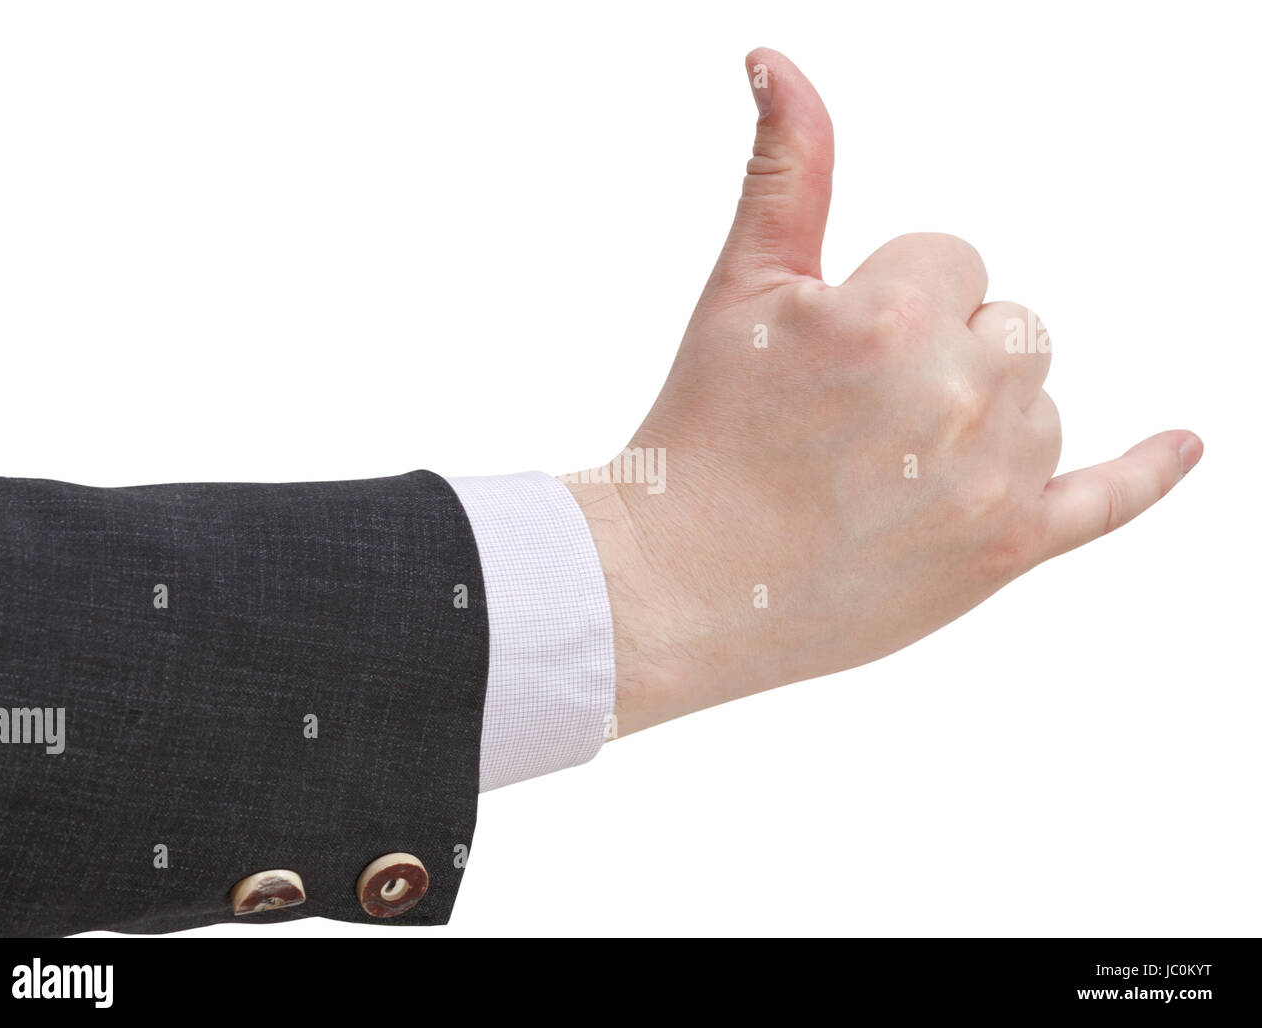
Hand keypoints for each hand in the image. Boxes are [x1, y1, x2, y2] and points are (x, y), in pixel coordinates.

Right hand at [565, 48, 1200, 735]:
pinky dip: (1149, 472)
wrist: (681, 585)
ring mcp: (993, 480)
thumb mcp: (739, 289)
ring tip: (884, 471)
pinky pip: (1109, 499)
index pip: (954, 261)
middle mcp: (960, 395)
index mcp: (895, 318)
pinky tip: (1184, 446)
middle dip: (946, 353)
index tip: (830, 365)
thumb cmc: (701, 434)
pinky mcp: (1007, 551)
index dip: (889, 305)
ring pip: (1038, 400)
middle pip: (1012, 326)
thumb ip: (787, 169)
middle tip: (856, 420)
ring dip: (983, 417)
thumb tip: (777, 61)